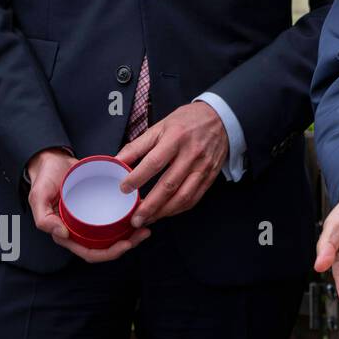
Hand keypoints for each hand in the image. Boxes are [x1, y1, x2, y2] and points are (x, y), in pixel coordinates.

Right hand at [26, 147, 150, 261]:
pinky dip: (130, 216)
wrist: (53, 159)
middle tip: (144, 233)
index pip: (89, 252)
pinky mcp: (100, 205)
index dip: (108, 254)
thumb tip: (63, 235)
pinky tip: (142, 210)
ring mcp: (92, 218)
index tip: (126, 245)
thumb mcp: (38, 197)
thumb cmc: (44, 179)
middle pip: (106, 246)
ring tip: (147, 225)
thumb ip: (44, 218)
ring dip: (132, 233)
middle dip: (127, 244)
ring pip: (114, 233)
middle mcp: (81, 229)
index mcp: (66, 233)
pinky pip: (117, 215)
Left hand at [116, 100, 228, 226]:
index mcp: (176, 138)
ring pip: (183, 196)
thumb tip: (117, 161)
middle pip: (169, 185)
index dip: (137, 178)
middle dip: (150, 206)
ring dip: (164, 212)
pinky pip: (194, 198)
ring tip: (148, 219)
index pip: (154, 162)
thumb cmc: (188, 121)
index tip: (124, 189)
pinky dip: (179, 209)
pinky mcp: (210, 176)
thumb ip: (138, 145)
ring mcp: (203, 167)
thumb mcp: (160, 126)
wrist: (221, 118)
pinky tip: (166, 212)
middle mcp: (191, 154)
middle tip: (135, 218)